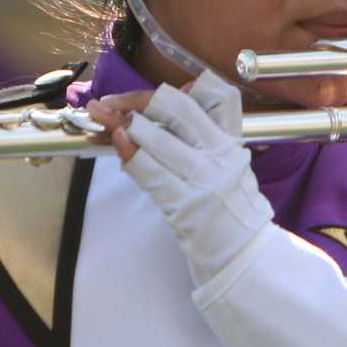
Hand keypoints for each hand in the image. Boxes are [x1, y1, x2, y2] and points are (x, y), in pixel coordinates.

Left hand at [88, 71, 272, 286]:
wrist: (244, 256)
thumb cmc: (230, 211)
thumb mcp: (229, 164)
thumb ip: (209, 132)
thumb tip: (183, 91)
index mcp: (231, 142)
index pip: (210, 98)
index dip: (169, 90)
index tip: (144, 94)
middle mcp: (220, 155)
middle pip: (177, 109)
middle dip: (136, 100)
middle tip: (109, 101)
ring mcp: (204, 180)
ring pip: (159, 137)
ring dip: (124, 124)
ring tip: (102, 117)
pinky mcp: (185, 206)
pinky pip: (150, 173)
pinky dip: (129, 154)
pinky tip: (117, 143)